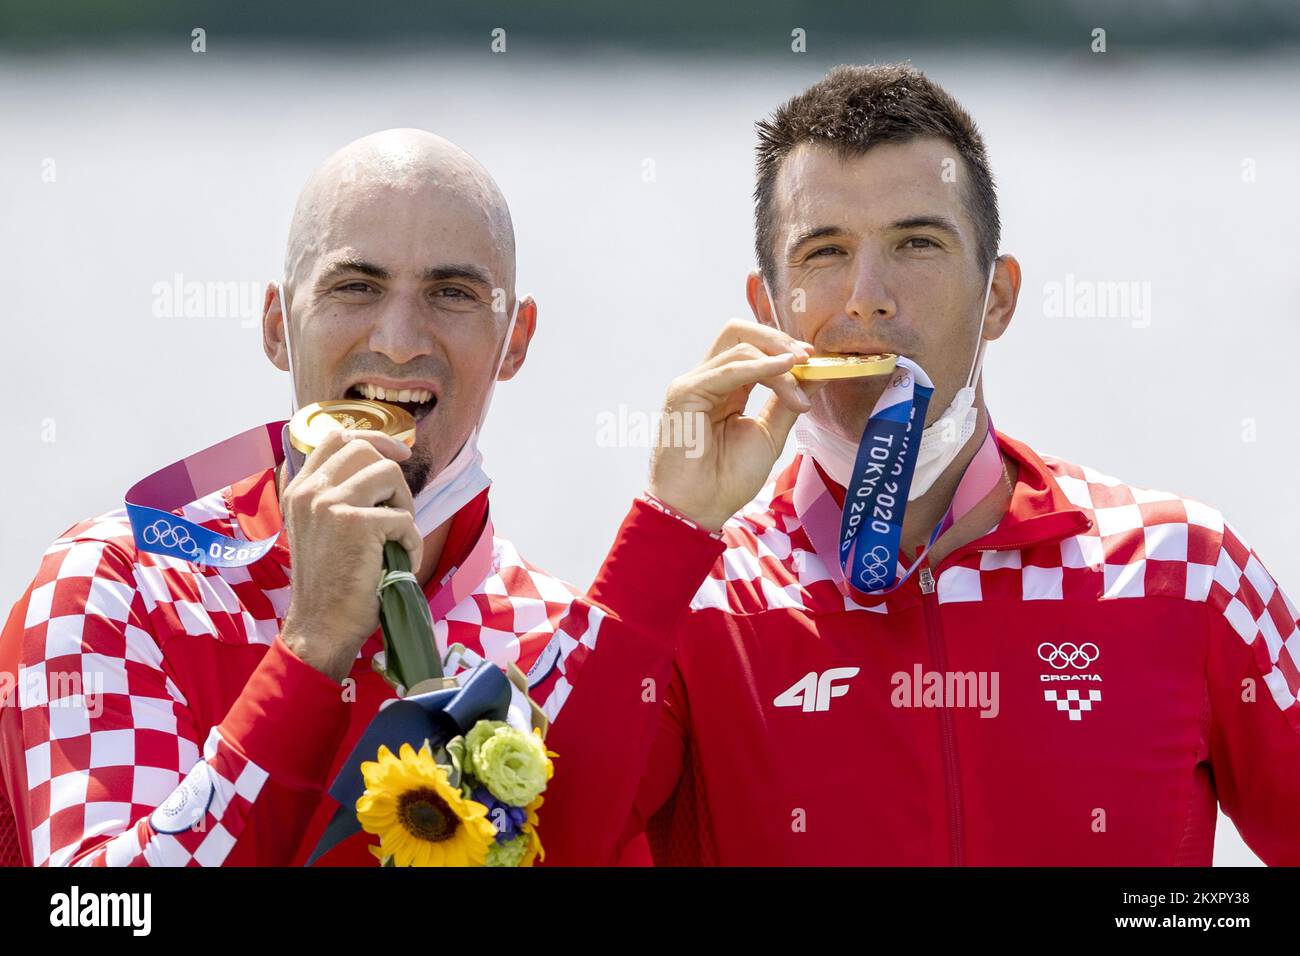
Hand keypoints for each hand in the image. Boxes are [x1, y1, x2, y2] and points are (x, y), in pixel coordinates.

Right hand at [279, 429, 421, 682]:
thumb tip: (384, 464)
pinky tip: (400, 564)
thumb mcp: (322, 529)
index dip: (373, 439)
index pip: (335, 437)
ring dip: (405, 505)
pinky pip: (404, 518)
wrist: (321, 626)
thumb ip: (339, 495)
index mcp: (299, 490)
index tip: (398, 454)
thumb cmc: (331, 582)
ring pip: (389, 474)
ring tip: (398, 537)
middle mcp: (309, 491)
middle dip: (394, 478)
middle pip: (366, 449)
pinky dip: (412, 543)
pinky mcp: (354, 523)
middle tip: (398, 513)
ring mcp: (328, 503)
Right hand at [648, 319, 822, 531]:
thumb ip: (785, 402)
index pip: (752, 347)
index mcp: (725, 388)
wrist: (700, 509)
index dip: (783, 347)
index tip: (814, 360)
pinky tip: (785, 371)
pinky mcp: (685, 392)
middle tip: (806, 358)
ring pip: (739, 346)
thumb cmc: (728, 479)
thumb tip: (814, 374)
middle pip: (739, 332)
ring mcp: (694, 383)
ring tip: (799, 393)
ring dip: (778, 365)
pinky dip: (761, 367)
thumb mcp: (768, 434)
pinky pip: (729, 368)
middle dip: (777, 338)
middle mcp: (708, 380)